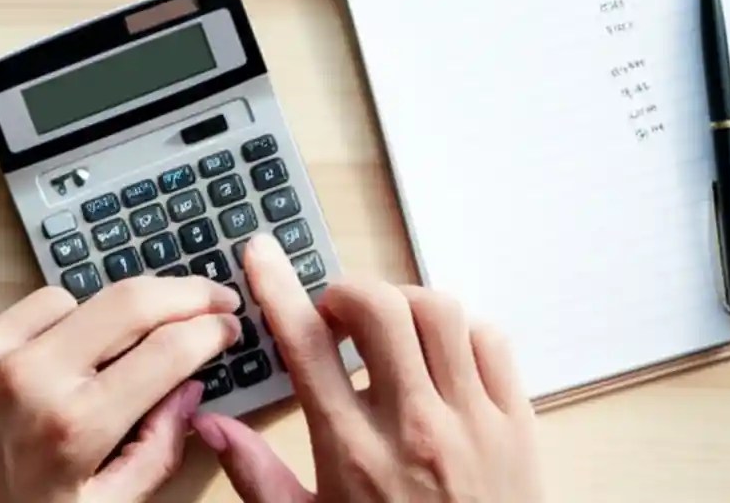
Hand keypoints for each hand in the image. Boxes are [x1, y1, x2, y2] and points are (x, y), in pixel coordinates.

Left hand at [0, 277, 242, 502]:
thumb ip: (154, 453)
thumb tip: (188, 393)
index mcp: (76, 428)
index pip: (167, 352)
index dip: (210, 331)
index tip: (227, 327)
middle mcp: (35, 378)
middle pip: (132, 301)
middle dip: (185, 292)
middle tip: (212, 297)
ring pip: (81, 298)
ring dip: (115, 312)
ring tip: (128, 340)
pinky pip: (31, 306)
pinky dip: (62, 319)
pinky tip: (67, 347)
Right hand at [191, 235, 542, 501]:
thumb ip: (258, 475)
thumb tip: (211, 423)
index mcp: (352, 454)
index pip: (307, 346)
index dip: (277, 288)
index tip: (262, 254)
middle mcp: (414, 429)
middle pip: (379, 308)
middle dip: (347, 293)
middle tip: (335, 315)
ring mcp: (474, 422)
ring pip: (439, 311)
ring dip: (404, 304)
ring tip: (388, 332)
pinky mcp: (518, 424)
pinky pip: (491, 340)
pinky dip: (460, 331)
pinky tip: (439, 356)